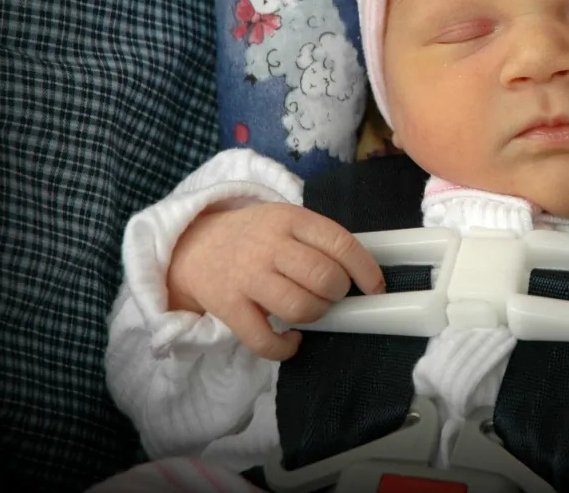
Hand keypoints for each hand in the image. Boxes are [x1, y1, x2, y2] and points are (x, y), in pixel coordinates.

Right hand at [167, 202, 384, 359]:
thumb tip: (362, 273)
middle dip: (337, 293)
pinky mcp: (229, 307)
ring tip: (311, 310)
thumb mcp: (286, 221)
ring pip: (300, 307)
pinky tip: (291, 340)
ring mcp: (248, 277)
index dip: (365, 269)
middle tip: (331, 294)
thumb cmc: (254, 236)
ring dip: (316, 315)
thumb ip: (318, 240)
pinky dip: (286, 348)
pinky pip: (265, 340)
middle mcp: (270, 246)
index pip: (340, 243)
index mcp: (291, 219)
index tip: (375, 287)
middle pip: (323, 277)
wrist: (193, 246)